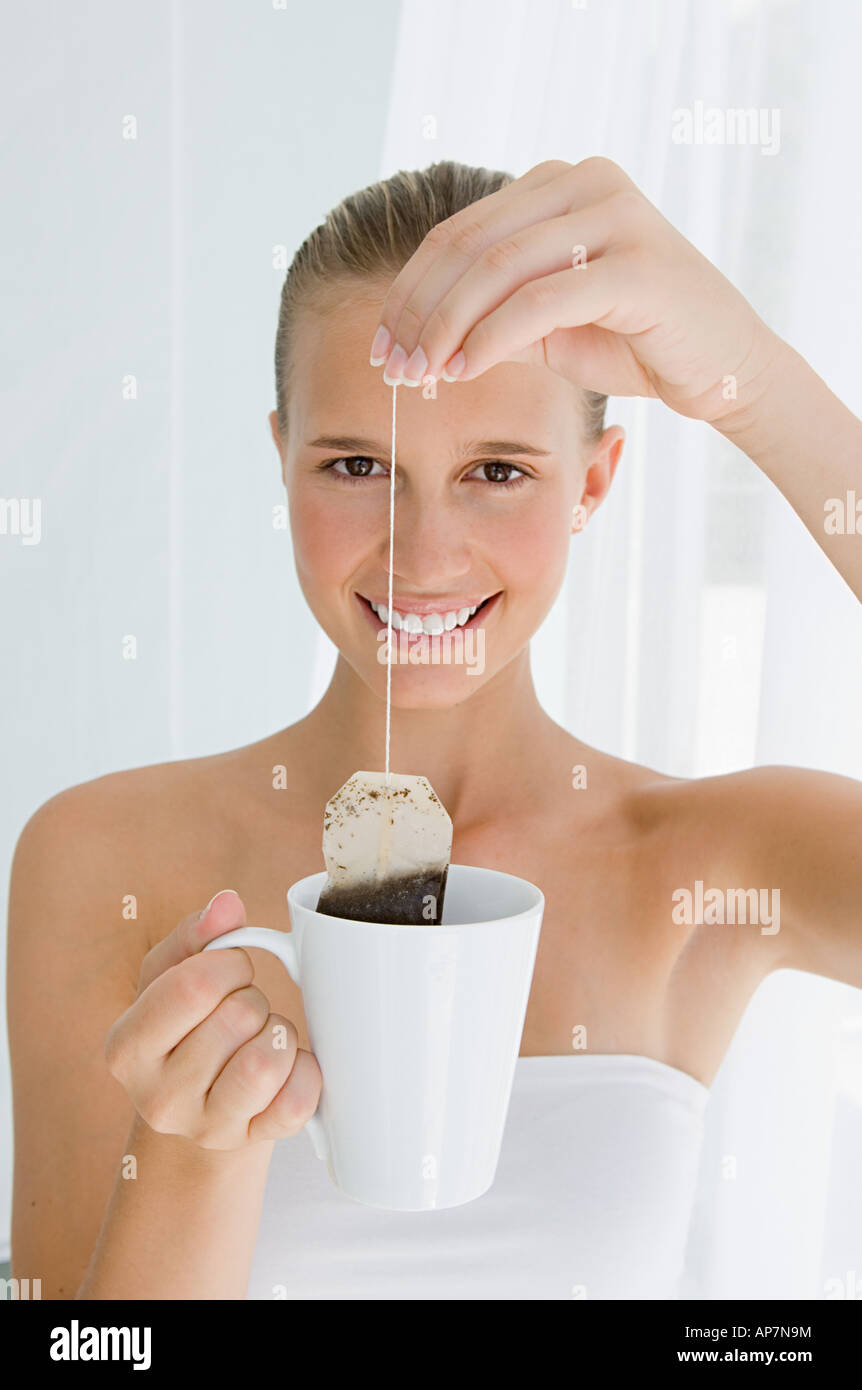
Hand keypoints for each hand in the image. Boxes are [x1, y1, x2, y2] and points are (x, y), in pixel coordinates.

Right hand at [105, 890, 321, 1149]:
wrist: (201, 1105)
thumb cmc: (186, 1025)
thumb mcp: (173, 975)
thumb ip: (197, 934)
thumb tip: (227, 903)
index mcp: (127, 1047)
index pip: (193, 987)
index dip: (229, 964)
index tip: (232, 968)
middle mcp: (157, 1097)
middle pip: (237, 1018)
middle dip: (252, 999)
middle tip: (242, 1010)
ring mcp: (204, 1129)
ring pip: (267, 1063)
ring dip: (279, 1034)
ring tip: (262, 1036)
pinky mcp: (250, 1144)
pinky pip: (297, 1101)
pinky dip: (305, 1072)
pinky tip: (287, 1066)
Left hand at [372, 156, 782, 427]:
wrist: (723, 371)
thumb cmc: (635, 345)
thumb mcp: (548, 323)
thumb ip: (492, 310)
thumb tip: (417, 332)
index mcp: (560, 183)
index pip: (460, 231)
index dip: (410, 289)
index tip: (381, 343)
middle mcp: (587, 182)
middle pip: (469, 244)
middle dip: (418, 310)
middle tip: (389, 365)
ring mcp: (616, 215)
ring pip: (498, 269)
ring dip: (445, 327)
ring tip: (418, 375)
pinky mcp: (637, 265)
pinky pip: (540, 300)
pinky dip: (491, 338)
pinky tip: (462, 370)